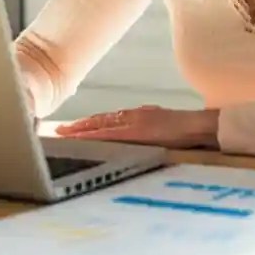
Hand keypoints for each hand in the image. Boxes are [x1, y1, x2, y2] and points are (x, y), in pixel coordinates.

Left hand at [55, 105, 219, 149]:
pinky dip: (94, 136)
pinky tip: (83, 139)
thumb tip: (131, 126)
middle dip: (78, 126)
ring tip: (64, 134)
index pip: (106, 119)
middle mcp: (130, 116)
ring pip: (100, 126)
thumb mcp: (158, 121)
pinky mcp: (136, 132)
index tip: (72, 127)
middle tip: (59, 130)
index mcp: (135, 115)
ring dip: (81, 130)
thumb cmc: (181, 126)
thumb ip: (143, 123)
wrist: (195, 126)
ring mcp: (132, 123)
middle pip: (99, 121)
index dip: (88, 123)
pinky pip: (110, 134)